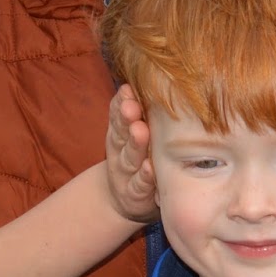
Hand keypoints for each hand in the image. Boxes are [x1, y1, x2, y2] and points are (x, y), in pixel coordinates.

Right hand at [104, 84, 156, 224]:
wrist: (124, 201)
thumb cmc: (138, 159)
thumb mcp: (132, 135)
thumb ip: (138, 111)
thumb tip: (158, 75)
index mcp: (120, 134)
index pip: (118, 116)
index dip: (120, 103)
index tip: (127, 90)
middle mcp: (120, 152)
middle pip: (121, 133)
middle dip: (126, 119)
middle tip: (131, 106)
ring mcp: (126, 174)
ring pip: (130, 158)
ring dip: (135, 144)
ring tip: (140, 130)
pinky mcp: (135, 195)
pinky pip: (140, 186)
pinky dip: (144, 178)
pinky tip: (149, 168)